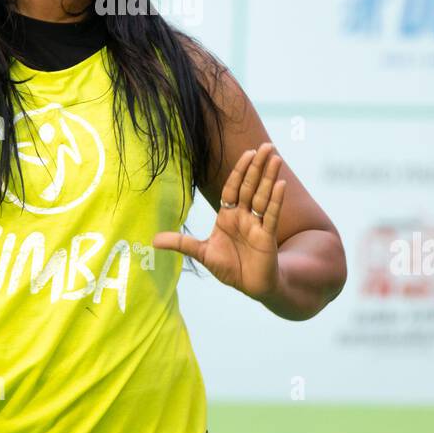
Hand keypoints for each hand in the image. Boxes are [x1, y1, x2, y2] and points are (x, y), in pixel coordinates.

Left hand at [153, 142, 286, 301]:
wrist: (250, 287)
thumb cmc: (229, 267)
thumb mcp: (202, 253)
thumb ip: (181, 244)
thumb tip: (153, 241)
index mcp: (229, 215)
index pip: (233, 188)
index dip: (239, 171)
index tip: (247, 153)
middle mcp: (244, 216)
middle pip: (250, 186)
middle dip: (257, 166)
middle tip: (265, 146)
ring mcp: (257, 225)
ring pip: (263, 196)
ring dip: (269, 177)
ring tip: (275, 158)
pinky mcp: (267, 237)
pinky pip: (272, 215)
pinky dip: (276, 200)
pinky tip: (280, 183)